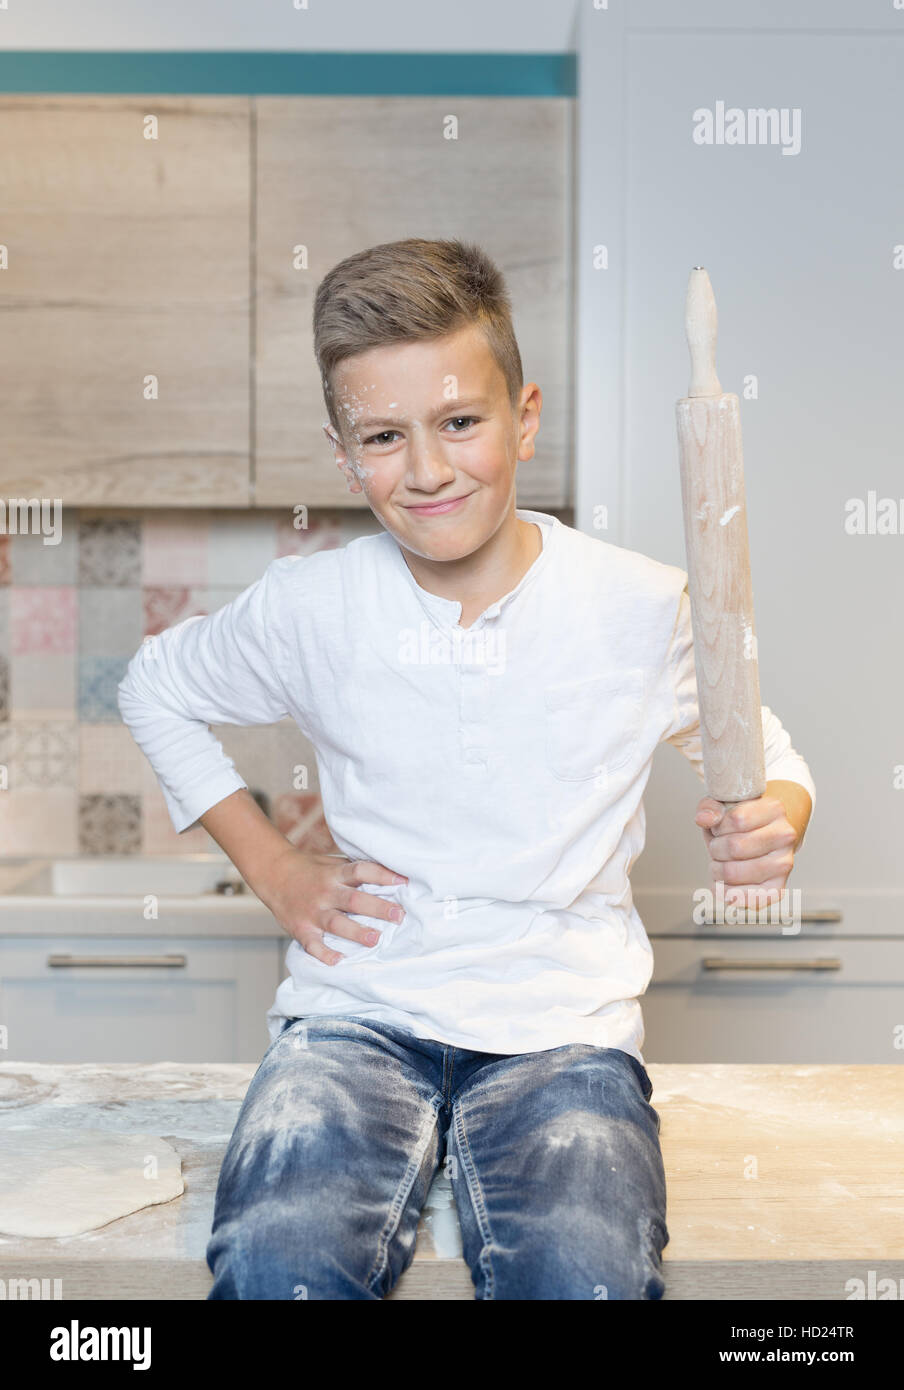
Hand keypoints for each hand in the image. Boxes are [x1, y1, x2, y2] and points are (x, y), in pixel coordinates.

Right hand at [257, 847, 406, 965]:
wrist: (274, 874)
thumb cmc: (311, 870)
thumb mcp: (332, 863)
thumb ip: (355, 872)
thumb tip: (390, 877)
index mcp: (335, 874)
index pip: (361, 871)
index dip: (382, 875)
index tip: (403, 882)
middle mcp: (326, 892)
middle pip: (354, 900)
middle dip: (378, 908)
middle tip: (399, 916)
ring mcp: (313, 912)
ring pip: (337, 923)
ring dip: (356, 932)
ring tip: (375, 939)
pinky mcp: (301, 928)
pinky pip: (313, 944)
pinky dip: (324, 954)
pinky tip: (338, 961)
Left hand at [695, 794, 796, 909]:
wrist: (760, 839)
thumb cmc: (738, 822)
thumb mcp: (722, 805)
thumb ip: (710, 807)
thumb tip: (704, 819)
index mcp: (774, 809)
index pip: (737, 819)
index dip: (719, 826)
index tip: (720, 827)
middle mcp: (785, 836)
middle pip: (735, 847)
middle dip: (716, 848)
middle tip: (718, 847)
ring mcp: (784, 864)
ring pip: (734, 872)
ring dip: (716, 869)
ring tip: (720, 863)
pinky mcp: (776, 889)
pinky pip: (744, 897)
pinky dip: (725, 892)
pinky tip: (722, 883)